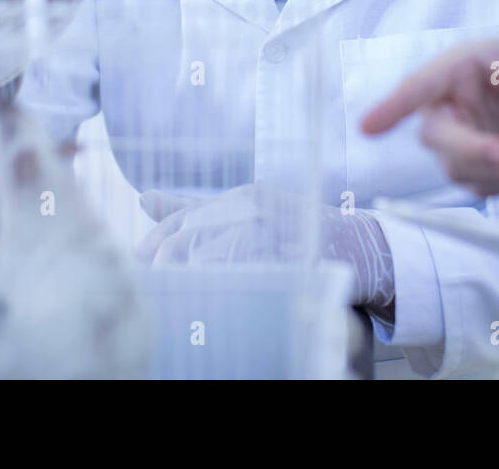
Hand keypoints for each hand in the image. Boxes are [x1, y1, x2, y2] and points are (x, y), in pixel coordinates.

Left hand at [135, 184, 394, 308]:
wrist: (360, 248)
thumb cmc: (297, 233)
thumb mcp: (249, 214)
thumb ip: (197, 209)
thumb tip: (145, 198)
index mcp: (242, 198)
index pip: (183, 218)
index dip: (154, 243)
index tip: (139, 266)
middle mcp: (254, 208)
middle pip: (190, 237)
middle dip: (165, 264)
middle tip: (151, 287)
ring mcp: (273, 231)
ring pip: (213, 255)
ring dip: (190, 278)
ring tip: (176, 297)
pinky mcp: (288, 255)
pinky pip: (246, 272)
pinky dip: (225, 286)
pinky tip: (213, 300)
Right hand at [359, 38, 498, 196]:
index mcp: (454, 71)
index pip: (419, 87)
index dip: (393, 107)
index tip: (367, 128)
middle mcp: (446, 108)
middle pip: (435, 136)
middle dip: (468, 149)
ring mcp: (456, 144)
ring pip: (459, 168)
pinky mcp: (473, 172)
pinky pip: (484, 187)